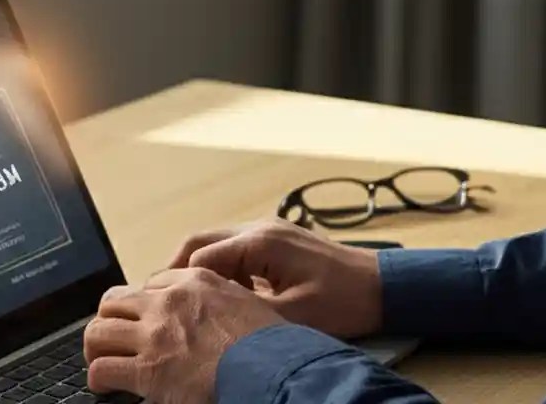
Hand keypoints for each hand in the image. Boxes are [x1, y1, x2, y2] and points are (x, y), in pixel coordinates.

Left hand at [83, 268, 284, 403]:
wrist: (272, 367)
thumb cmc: (272, 342)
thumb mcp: (250, 302)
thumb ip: (223, 299)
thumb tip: (213, 313)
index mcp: (196, 280)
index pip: (152, 283)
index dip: (145, 305)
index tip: (147, 321)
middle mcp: (168, 301)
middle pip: (114, 301)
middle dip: (111, 320)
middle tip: (115, 338)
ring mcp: (154, 335)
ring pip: (98, 332)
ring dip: (98, 347)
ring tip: (103, 360)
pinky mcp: (147, 369)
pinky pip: (103, 369)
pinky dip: (100, 378)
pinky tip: (107, 385)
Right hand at [170, 220, 382, 338]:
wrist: (384, 287)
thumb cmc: (344, 301)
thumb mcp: (290, 316)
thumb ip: (243, 311)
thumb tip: (205, 317)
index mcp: (260, 243)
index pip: (199, 258)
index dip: (178, 284)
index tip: (165, 308)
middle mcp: (260, 228)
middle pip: (200, 243)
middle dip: (177, 272)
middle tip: (162, 302)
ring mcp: (268, 231)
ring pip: (215, 244)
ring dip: (199, 271)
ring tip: (189, 303)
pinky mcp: (276, 241)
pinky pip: (235, 250)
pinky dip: (221, 270)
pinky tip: (224, 298)